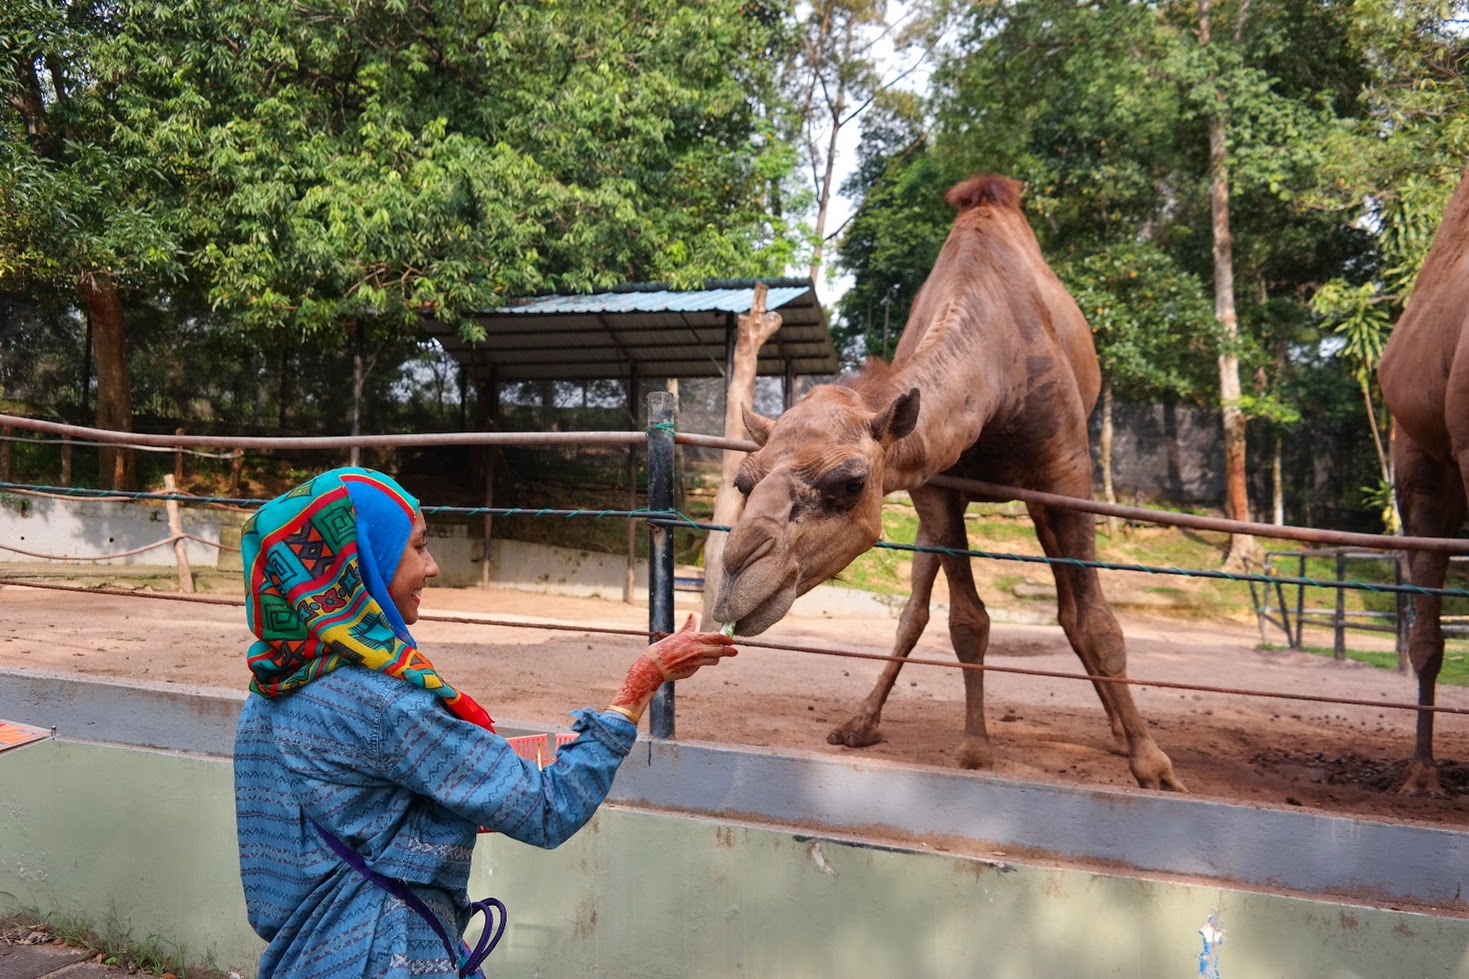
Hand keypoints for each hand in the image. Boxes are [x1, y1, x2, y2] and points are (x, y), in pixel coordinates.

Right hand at [608, 614, 737, 721]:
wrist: (655, 665)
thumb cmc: (665, 648)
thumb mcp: (678, 634)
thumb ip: (689, 626)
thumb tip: (692, 614)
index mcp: (695, 638)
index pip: (716, 638)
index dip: (726, 639)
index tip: (732, 640)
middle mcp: (698, 650)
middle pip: (720, 650)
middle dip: (729, 651)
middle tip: (735, 651)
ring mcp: (697, 662)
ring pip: (714, 660)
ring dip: (716, 658)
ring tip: (716, 656)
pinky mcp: (693, 671)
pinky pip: (702, 666)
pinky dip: (702, 663)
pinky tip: (693, 662)